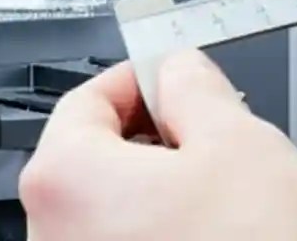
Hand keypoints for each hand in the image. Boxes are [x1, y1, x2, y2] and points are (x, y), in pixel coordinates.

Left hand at [19, 50, 296, 240]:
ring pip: (112, 213)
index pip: (87, 98)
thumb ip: (199, 92)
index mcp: (64, 179)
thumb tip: (182, 73)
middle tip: (213, 138)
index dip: (142, 79)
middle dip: (156, 142)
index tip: (175, 77)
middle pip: (94, 159)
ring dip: (162, 197)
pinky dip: (162, 240)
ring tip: (227, 204)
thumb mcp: (244, 148)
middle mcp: (51, 234)